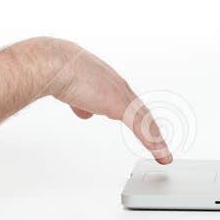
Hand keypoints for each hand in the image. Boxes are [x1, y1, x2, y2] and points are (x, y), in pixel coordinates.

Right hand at [36, 38, 172, 163]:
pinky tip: (159, 154)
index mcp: (107, 80)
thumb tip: (86, 112)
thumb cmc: (58, 71)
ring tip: (163, 154)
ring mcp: (120, 95)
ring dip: (155, 140)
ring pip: (144, 121)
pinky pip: (141, 127)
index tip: (143, 127)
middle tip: (159, 144)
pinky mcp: (120, 105)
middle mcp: (118, 85)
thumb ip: (81, 102)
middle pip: (141, 112)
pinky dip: (151, 143)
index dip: (137, 116)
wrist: (56, 65)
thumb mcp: (72, 90)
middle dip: (150, 129)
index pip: (128, 101)